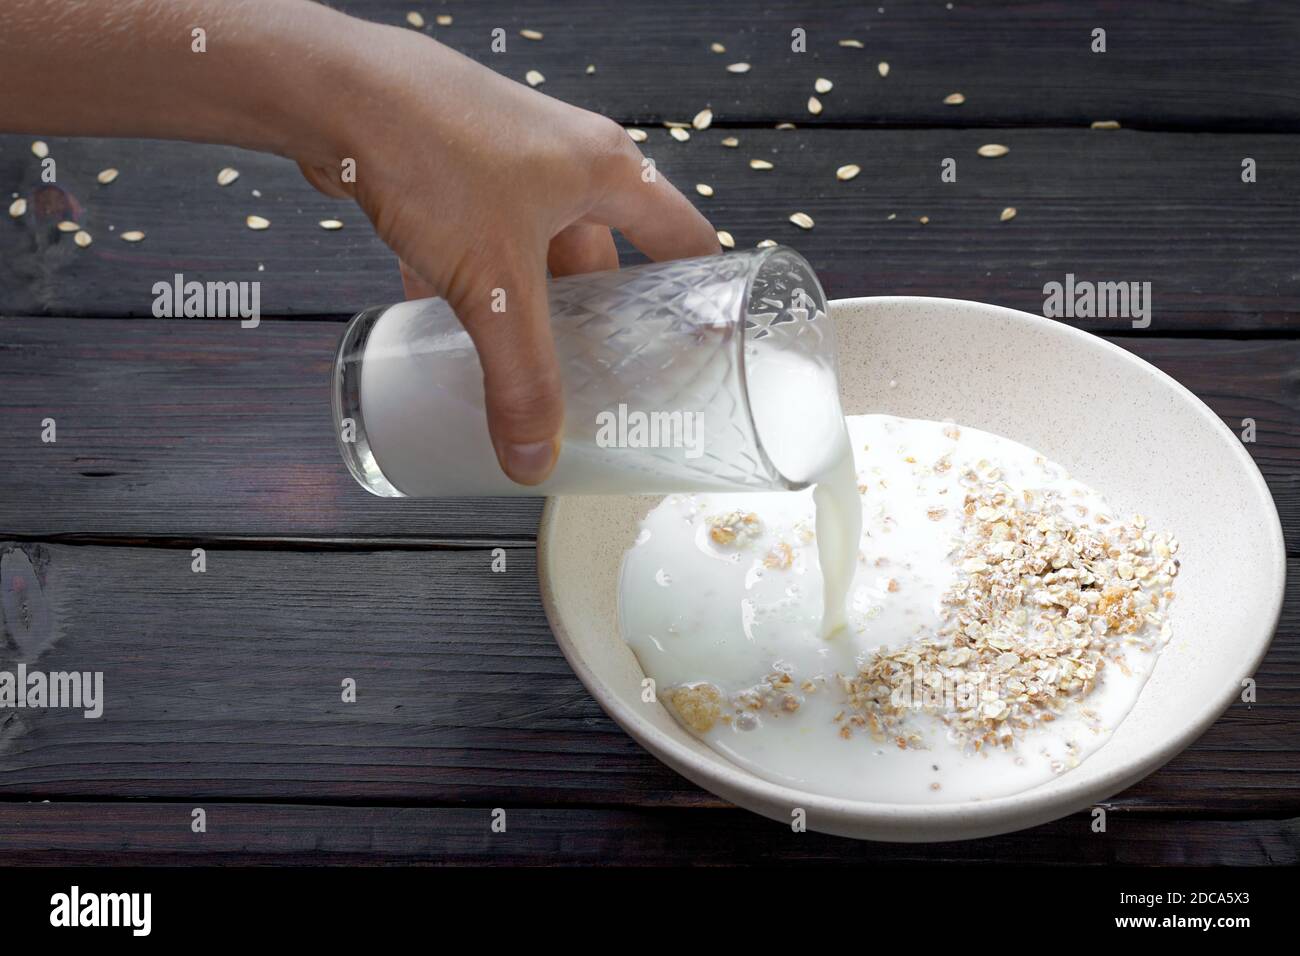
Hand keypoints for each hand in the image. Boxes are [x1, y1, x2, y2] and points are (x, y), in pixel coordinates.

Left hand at [299, 25, 719, 483]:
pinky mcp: (453, 170)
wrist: (331, 90)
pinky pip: (479, 245)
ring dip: (531, 310)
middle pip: (606, 257)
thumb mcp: (495, 287)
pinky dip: (472, 290)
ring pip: (535, 256)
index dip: (700, 295)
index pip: (684, 239)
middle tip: (603, 379)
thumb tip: (535, 458)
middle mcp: (567, 161)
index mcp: (607, 172)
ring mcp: (508, 163)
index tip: (700, 347)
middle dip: (601, 322)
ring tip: (527, 368)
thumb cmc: (432, 153)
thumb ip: (522, 379)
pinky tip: (452, 336)